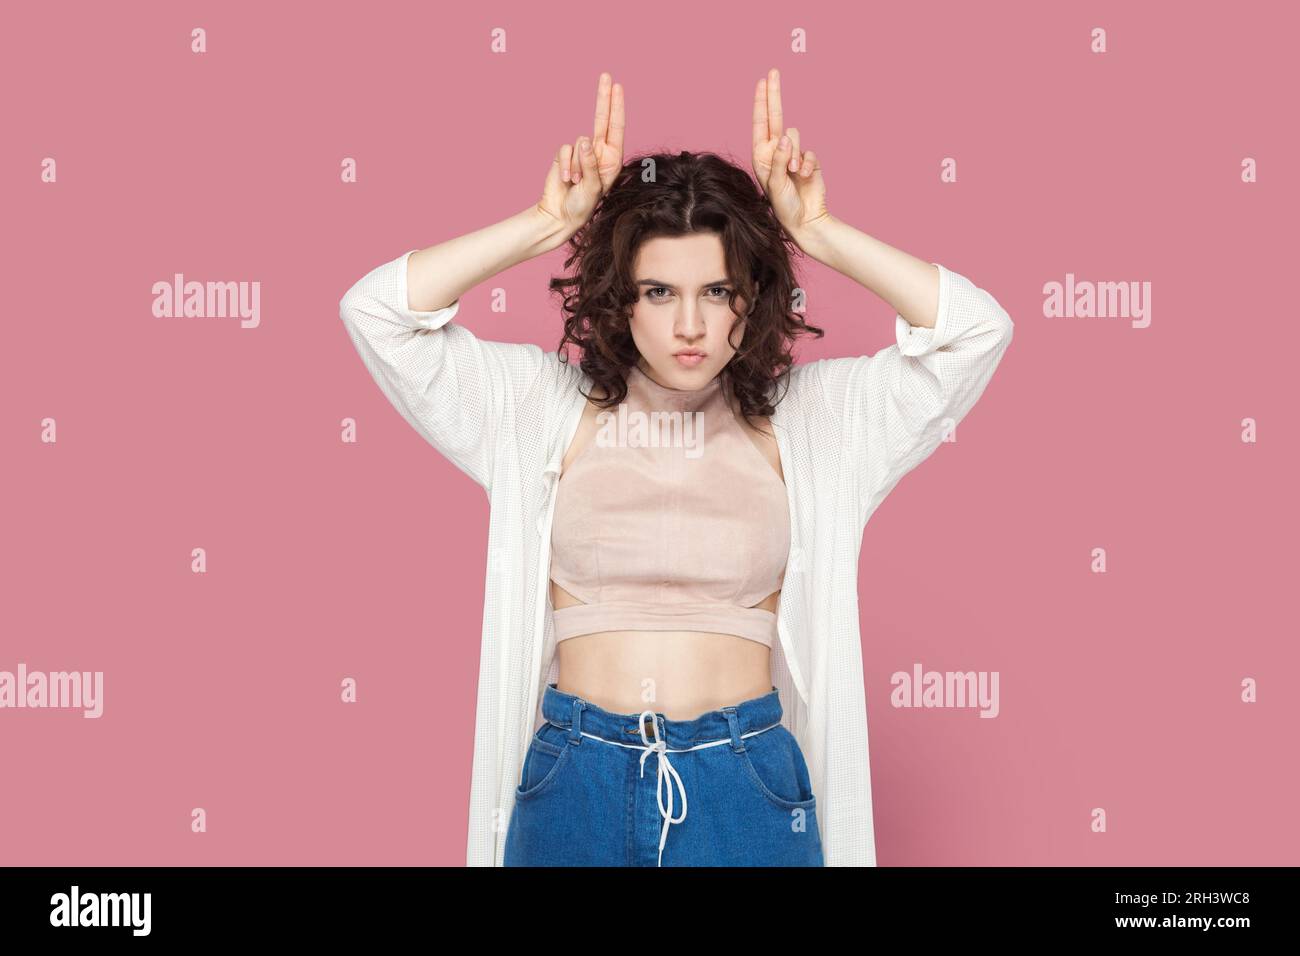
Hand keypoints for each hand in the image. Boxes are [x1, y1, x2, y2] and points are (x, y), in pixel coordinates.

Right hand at [537, 72, 625, 239]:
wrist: (559, 216)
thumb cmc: (582, 206)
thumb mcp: (592, 188)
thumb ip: (590, 164)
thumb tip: (585, 140)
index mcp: (611, 160)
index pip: (616, 128)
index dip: (616, 107)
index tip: (617, 87)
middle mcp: (598, 154)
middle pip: (601, 121)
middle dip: (603, 99)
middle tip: (606, 76)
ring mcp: (581, 154)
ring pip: (578, 143)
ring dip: (574, 164)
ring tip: (574, 183)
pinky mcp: (565, 156)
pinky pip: (564, 151)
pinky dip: (563, 165)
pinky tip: (565, 180)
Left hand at [751, 68, 829, 247]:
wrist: (805, 221)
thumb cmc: (784, 206)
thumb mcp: (775, 184)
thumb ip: (779, 159)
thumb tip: (784, 137)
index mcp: (762, 156)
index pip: (761, 123)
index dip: (762, 102)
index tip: (762, 82)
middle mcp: (776, 152)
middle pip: (776, 118)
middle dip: (774, 95)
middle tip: (773, 72)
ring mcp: (793, 155)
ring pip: (795, 136)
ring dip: (794, 155)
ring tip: (793, 174)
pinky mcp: (809, 161)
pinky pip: (809, 152)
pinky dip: (807, 164)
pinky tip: (803, 177)